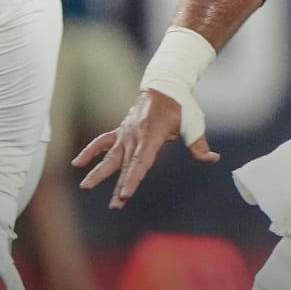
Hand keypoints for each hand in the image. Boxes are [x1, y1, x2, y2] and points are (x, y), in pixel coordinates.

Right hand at [72, 88, 219, 208]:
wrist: (164, 86)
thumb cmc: (181, 106)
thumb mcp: (194, 123)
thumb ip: (199, 145)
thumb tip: (213, 159)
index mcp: (151, 136)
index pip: (141, 162)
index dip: (133, 179)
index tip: (125, 194)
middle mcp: (135, 136)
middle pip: (126, 164)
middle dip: (120, 185)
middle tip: (115, 205)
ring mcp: (125, 133)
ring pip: (110, 156)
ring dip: (98, 172)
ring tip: (85, 187)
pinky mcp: (120, 131)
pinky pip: (102, 142)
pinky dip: (90, 151)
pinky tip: (77, 164)